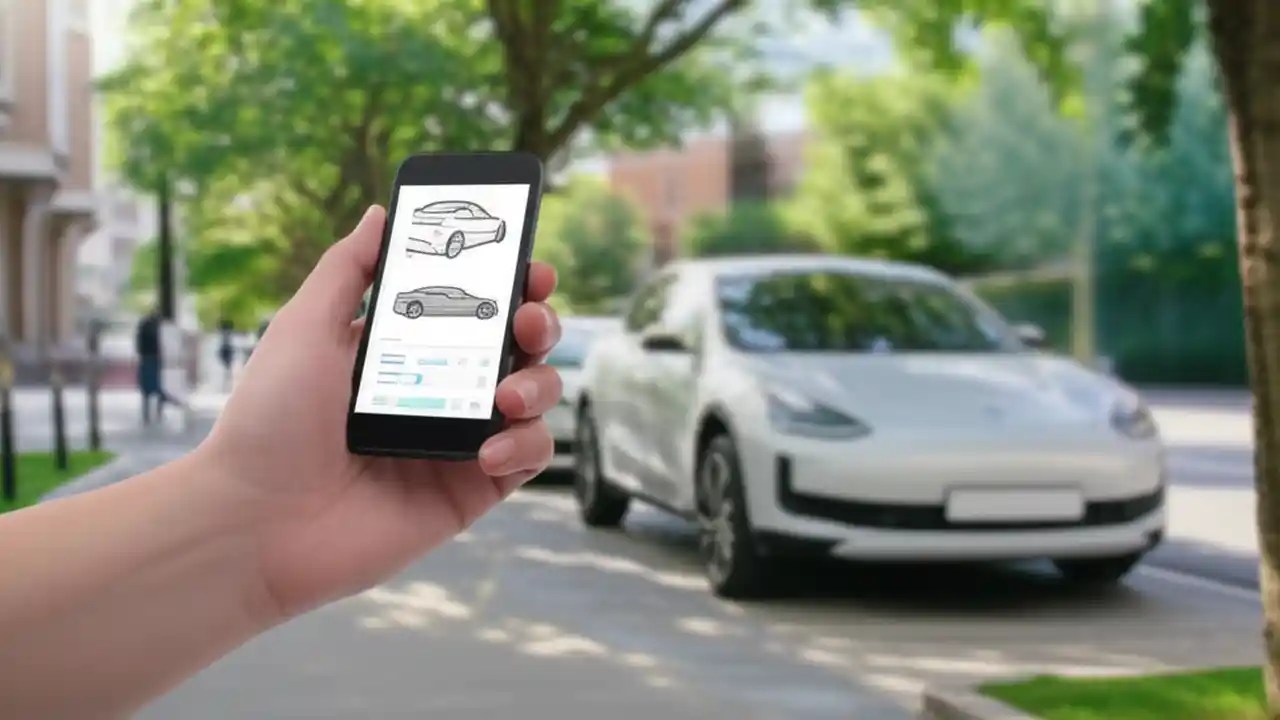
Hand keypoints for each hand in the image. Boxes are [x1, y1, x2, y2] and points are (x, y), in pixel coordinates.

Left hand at [198, 205, 561, 618]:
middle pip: (518, 348)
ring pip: (534, 400)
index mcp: (404, 351)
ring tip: (506, 397)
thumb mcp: (304, 328)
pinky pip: (525, 459)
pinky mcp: (470, 492)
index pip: (475, 307)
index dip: (512, 285)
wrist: (255, 521)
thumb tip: (380, 214)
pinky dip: (524, 446)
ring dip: (539, 385)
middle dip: (538, 325)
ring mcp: (457, 441)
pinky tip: (487, 450)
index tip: (530, 269)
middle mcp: (439, 391)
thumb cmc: (268, 423)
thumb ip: (347, 269)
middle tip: (526, 324)